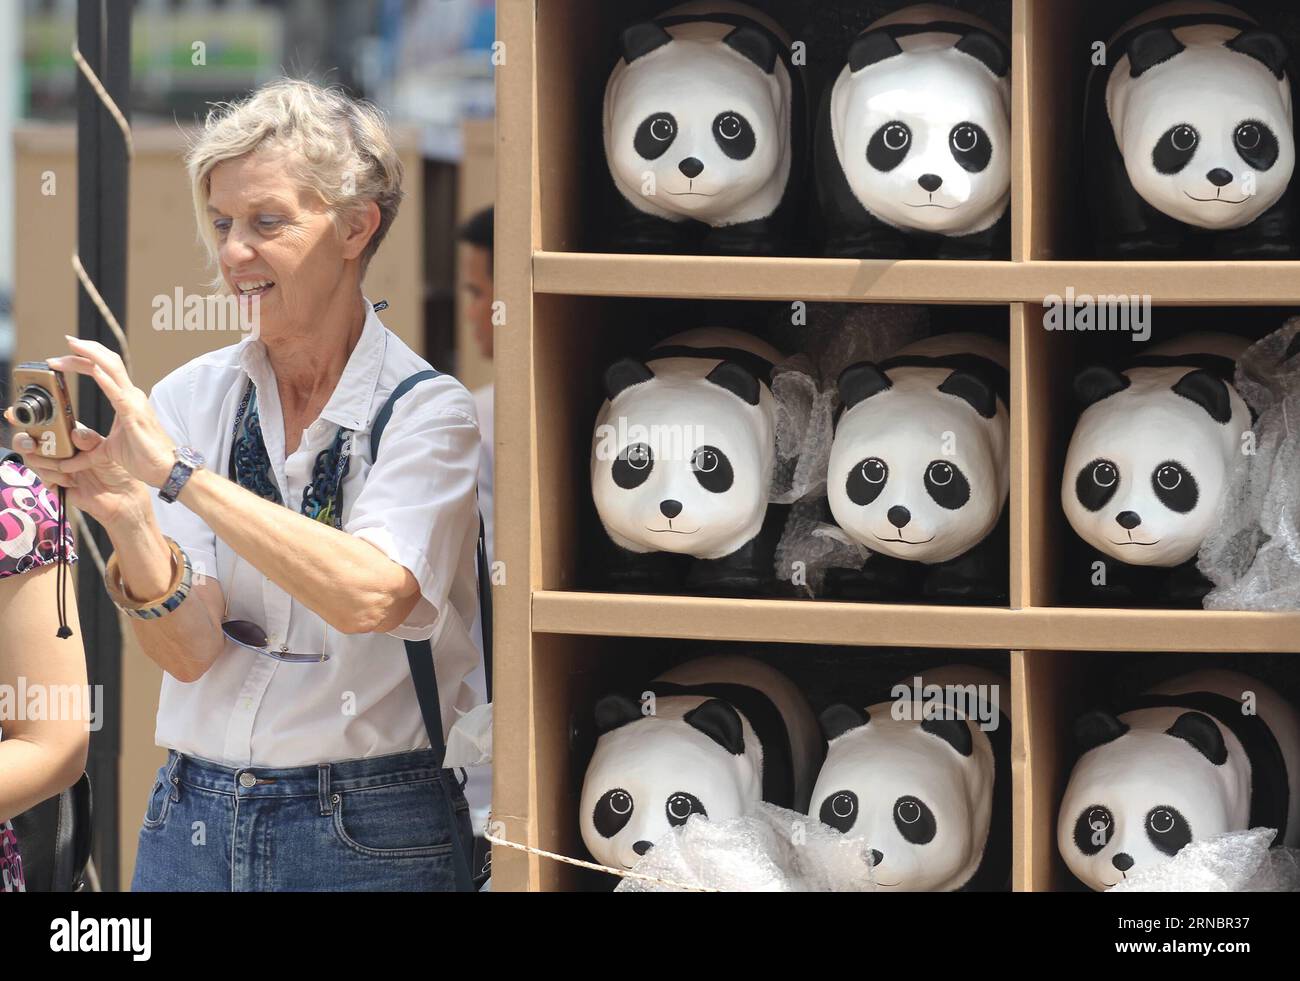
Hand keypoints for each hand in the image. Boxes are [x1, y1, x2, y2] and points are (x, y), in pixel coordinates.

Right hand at [5, 416, 151, 530]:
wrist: (122, 497)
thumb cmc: (117, 469)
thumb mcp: (106, 450)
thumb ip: (90, 440)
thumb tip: (75, 433)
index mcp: (69, 436)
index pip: (44, 423)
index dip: (29, 419)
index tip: (16, 415)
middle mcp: (58, 450)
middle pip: (29, 441)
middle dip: (25, 441)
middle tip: (32, 444)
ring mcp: (54, 467)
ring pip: (33, 459)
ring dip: (46, 462)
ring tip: (66, 467)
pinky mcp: (55, 484)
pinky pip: (44, 478)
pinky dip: (55, 478)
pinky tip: (71, 480)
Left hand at [52, 336, 177, 488]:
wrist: (165, 470)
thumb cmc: (144, 458)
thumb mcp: (108, 452)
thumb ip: (88, 452)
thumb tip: (68, 461)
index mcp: (126, 400)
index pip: (103, 370)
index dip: (84, 360)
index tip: (63, 357)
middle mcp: (131, 395)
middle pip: (107, 362)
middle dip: (84, 350)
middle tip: (64, 344)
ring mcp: (134, 403)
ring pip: (112, 369)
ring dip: (90, 356)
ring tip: (71, 347)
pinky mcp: (134, 415)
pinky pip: (117, 392)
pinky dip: (105, 379)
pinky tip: (93, 369)